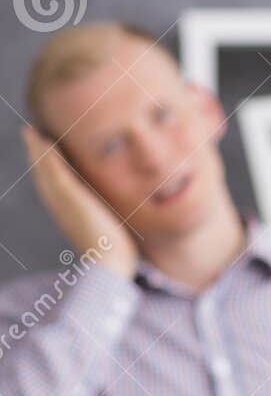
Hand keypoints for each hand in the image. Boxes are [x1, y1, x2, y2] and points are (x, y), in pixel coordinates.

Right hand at [21, 125, 137, 279]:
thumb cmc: (113, 254)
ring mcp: (61, 199)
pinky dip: (46, 154)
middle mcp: (59, 205)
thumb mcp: (108, 235)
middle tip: (30, 136)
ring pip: (45, 169)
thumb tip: (117, 231)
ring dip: (37, 149)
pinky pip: (54, 169)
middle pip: (43, 175)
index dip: (46, 170)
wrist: (108, 262)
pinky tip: (42, 140)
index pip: (54, 186)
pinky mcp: (69, 194)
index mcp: (67, 213)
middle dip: (36, 156)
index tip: (45, 155)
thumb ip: (106, 225)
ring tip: (30, 133)